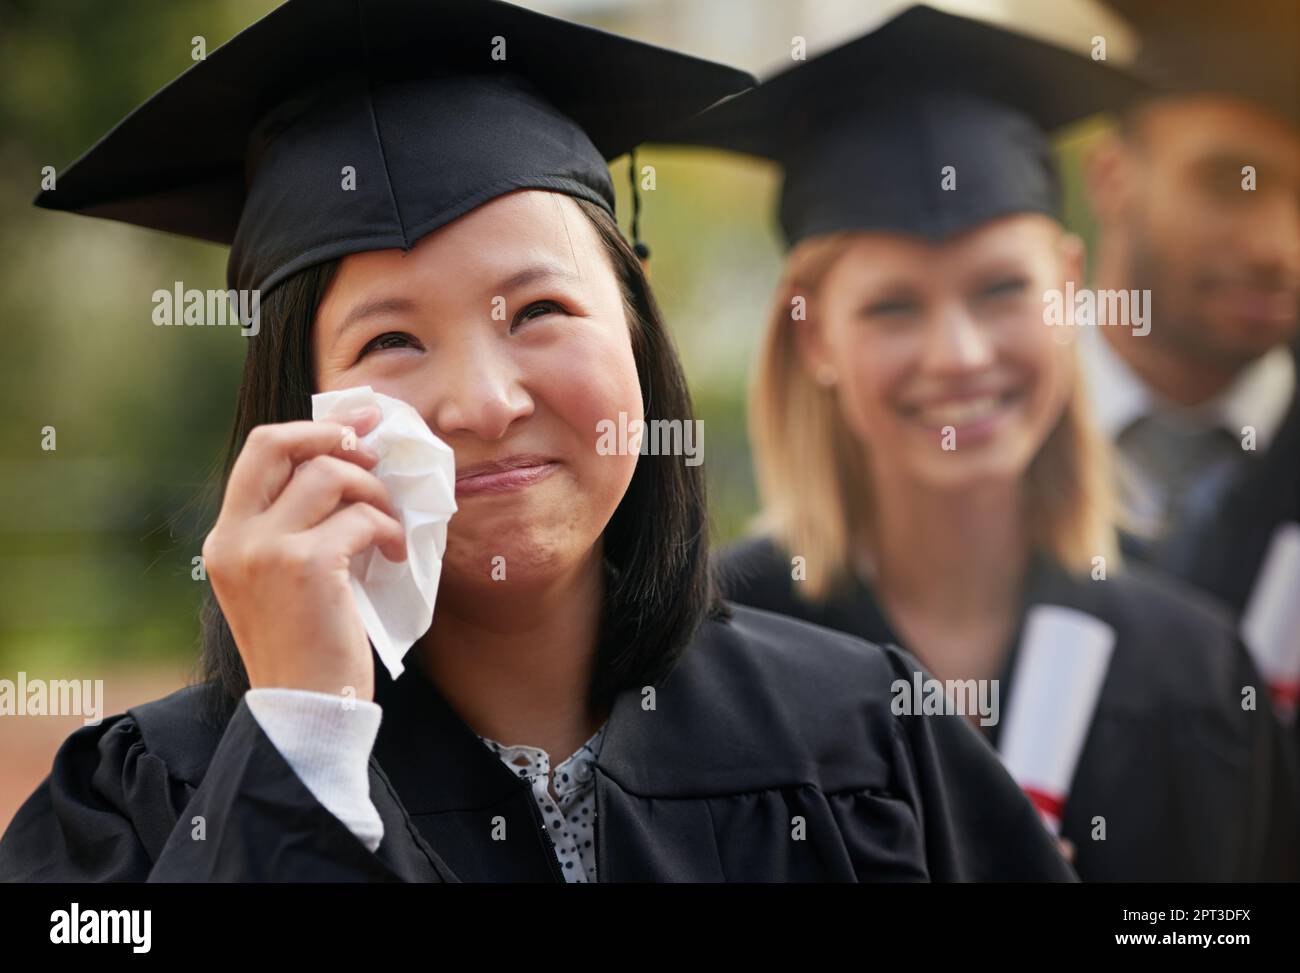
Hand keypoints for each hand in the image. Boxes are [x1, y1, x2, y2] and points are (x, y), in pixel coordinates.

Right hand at [202, 406, 405, 701]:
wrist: (306, 709)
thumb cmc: (306, 647)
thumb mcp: (281, 581)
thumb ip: (294, 528)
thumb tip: (344, 466)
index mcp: (225, 539)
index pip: (258, 452)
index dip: (310, 428)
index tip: (353, 423)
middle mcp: (235, 538)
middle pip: (277, 442)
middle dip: (333, 434)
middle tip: (374, 448)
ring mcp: (267, 550)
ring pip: (331, 475)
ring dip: (374, 492)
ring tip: (387, 527)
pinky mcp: (307, 566)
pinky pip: (362, 518)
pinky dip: (387, 530)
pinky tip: (392, 554)